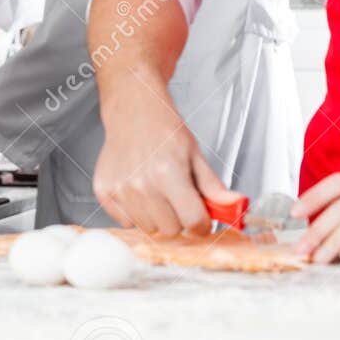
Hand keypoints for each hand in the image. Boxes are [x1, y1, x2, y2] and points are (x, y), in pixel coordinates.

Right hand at [92, 89, 234, 237]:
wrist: (133, 109)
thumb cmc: (163, 128)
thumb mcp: (195, 154)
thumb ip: (214, 187)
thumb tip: (235, 207)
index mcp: (169, 173)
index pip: (193, 222)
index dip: (202, 223)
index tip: (201, 217)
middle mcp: (142, 184)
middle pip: (170, 230)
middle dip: (179, 219)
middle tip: (177, 198)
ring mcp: (121, 189)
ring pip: (148, 229)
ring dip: (156, 217)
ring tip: (156, 191)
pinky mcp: (104, 191)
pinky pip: (125, 222)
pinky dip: (134, 213)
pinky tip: (138, 190)